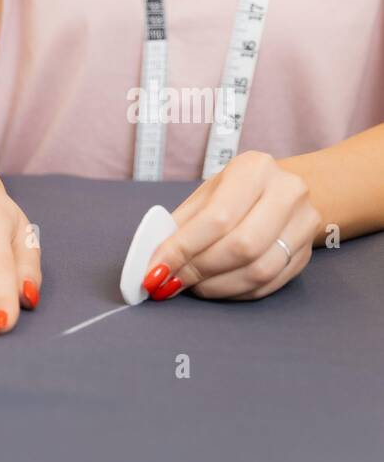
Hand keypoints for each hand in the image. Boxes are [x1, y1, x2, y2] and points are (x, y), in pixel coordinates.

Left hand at [141, 151, 320, 300]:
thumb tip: (154, 264)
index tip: (156, 269)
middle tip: (173, 281)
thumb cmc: (233, 195)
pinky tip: (216, 287)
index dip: (183, 249)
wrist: (282, 192)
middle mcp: (287, 192)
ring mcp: (304, 223)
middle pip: (242, 246)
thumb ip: (180, 227)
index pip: (217, 218)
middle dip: (200, 270)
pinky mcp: (307, 252)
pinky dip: (235, 292)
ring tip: (193, 286)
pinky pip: (269, 284)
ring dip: (217, 286)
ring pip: (259, 270)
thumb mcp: (204, 198)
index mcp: (254, 169)